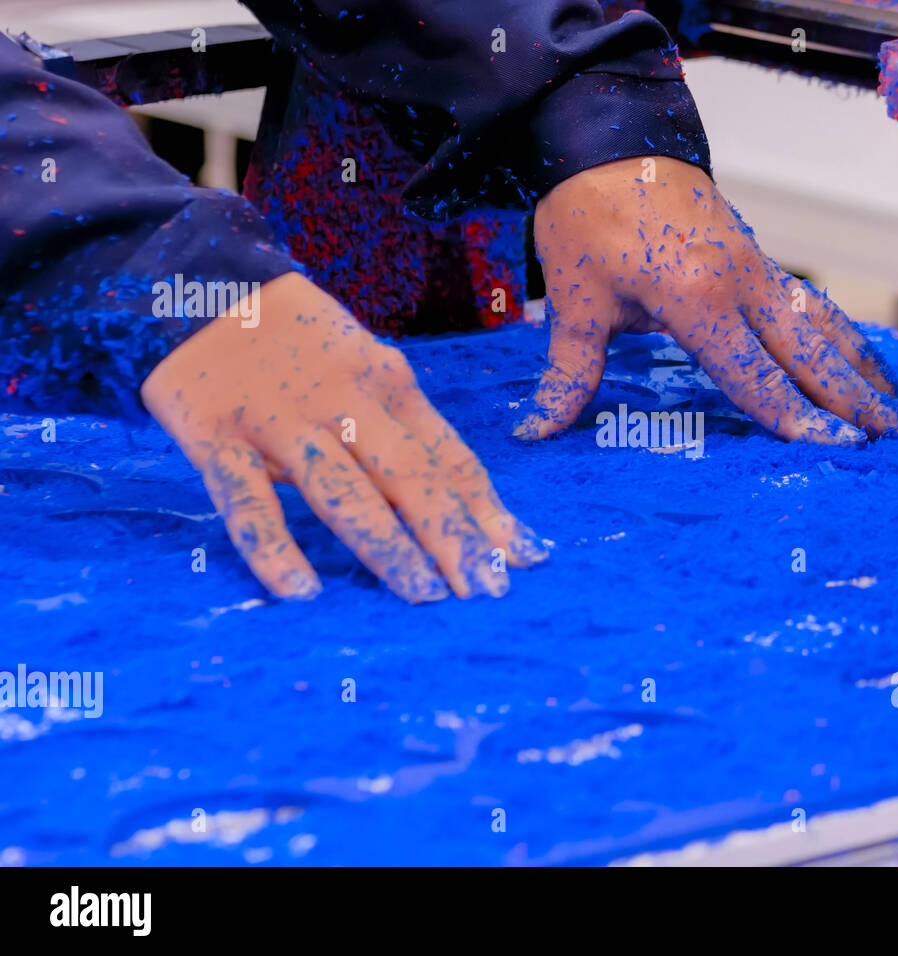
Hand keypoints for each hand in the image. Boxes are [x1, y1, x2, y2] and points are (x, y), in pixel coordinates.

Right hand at [141, 273, 545, 602]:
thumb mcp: (363, 370)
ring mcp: (280, 418)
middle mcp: (344, 401)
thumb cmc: (297, 344)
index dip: (489, 510)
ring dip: (387, 545)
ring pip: (342, 489)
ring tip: (425, 596)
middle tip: (489, 590)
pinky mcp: (216, 434)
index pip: (450, 458)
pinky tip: (300, 592)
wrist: (194, 281)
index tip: (528, 556)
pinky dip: (273, 546)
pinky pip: (247, 498)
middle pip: (411, 475)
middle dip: (455, 535)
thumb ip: (404, 429)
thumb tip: (463, 499)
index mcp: (389, 385)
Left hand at [519, 157, 897, 443]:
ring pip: (825, 324)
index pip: (754, 373)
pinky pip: (814, 306)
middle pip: (810, 351)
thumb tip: (535, 432)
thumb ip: (568, 372)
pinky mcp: (759, 258)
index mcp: (695, 298)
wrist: (607, 136)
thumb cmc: (586, 215)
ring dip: (864, 368)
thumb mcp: (572, 297)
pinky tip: (864, 363)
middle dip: (855, 398)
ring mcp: (758, 266)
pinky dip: (845, 338)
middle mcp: (740, 282)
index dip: (795, 417)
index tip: (837, 448)